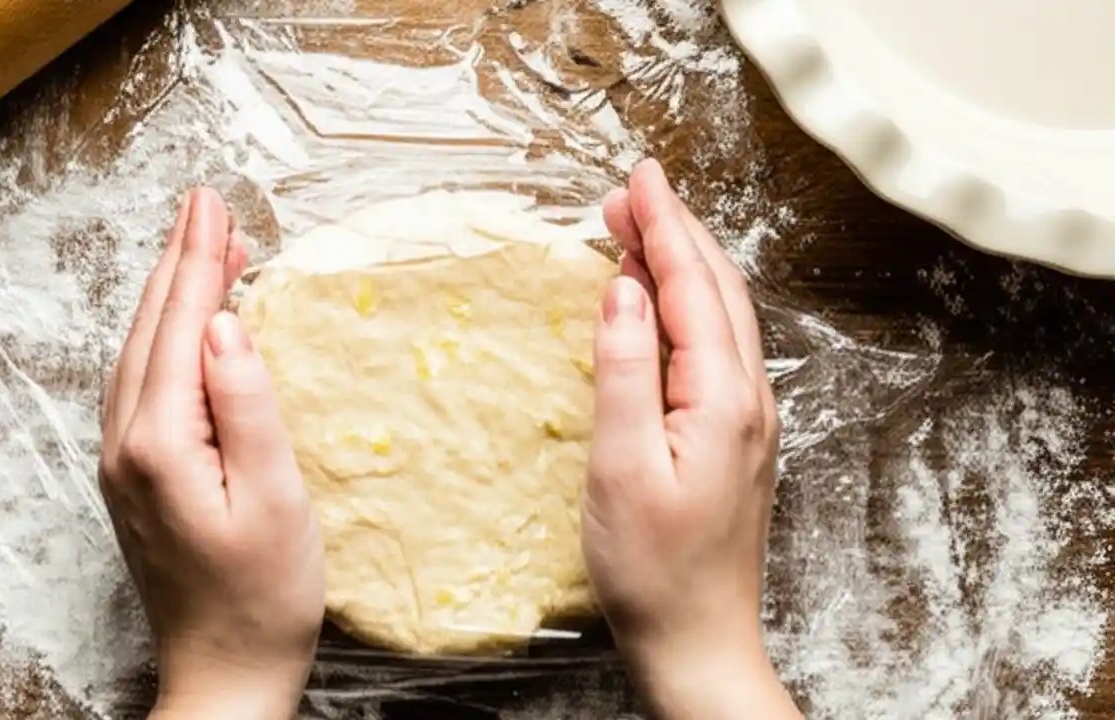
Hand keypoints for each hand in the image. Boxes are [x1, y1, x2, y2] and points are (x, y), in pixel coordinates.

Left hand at [99, 188, 324, 718]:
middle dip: (180, 261)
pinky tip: (189, 324)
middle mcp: (127, 444)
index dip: (200, 260)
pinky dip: (167, 336)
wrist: (226, 672)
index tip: (214, 202)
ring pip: (142, 351)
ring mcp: (124, 461)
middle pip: (151, 328)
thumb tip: (224, 323)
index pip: (182, 326)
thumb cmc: (265, 595)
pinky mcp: (137, 475)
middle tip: (207, 203)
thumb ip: (247, 405)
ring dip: (172, 293)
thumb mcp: (275, 498)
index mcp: (161, 442)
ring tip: (206, 247)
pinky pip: (145, 382)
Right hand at [584, 161, 797, 718]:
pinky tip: (657, 305)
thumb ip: (624, 369)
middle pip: (717, 289)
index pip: (693, 287)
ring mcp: (747, 419)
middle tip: (627, 193)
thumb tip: (623, 288)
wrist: (696, 641)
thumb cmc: (652, 568)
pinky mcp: (734, 438)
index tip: (639, 176)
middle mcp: (749, 399)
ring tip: (635, 232)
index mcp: (723, 399)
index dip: (663, 225)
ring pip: (722, 315)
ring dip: (681, 265)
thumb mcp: (620, 466)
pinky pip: (716, 347)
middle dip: (673, 232)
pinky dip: (686, 307)